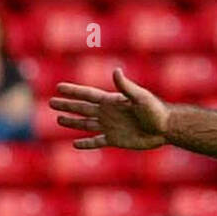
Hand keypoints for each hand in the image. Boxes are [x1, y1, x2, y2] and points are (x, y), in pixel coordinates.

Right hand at [50, 68, 169, 149]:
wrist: (165, 128)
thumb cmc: (155, 110)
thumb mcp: (140, 97)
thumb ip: (125, 86)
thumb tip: (116, 71)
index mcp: (111, 101)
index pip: (87, 94)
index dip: (73, 91)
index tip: (59, 87)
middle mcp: (108, 113)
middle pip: (82, 108)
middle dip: (67, 105)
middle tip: (51, 103)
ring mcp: (111, 127)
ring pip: (86, 124)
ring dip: (72, 122)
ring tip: (58, 120)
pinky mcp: (116, 140)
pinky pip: (97, 142)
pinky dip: (86, 143)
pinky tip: (75, 144)